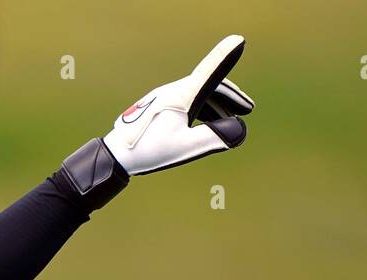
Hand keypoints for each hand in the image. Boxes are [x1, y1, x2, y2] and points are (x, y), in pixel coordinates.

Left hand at [102, 35, 253, 175]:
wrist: (117, 154)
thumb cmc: (149, 149)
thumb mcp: (185, 147)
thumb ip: (213, 137)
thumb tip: (240, 129)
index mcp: (181, 96)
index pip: (209, 71)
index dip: (225, 55)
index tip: (238, 39)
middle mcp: (174, 91)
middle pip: (209, 86)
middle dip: (232, 97)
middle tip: (249, 108)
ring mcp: (166, 97)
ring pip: (199, 95)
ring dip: (219, 105)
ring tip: (232, 119)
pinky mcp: (160, 106)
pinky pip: (188, 102)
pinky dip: (204, 110)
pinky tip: (208, 123)